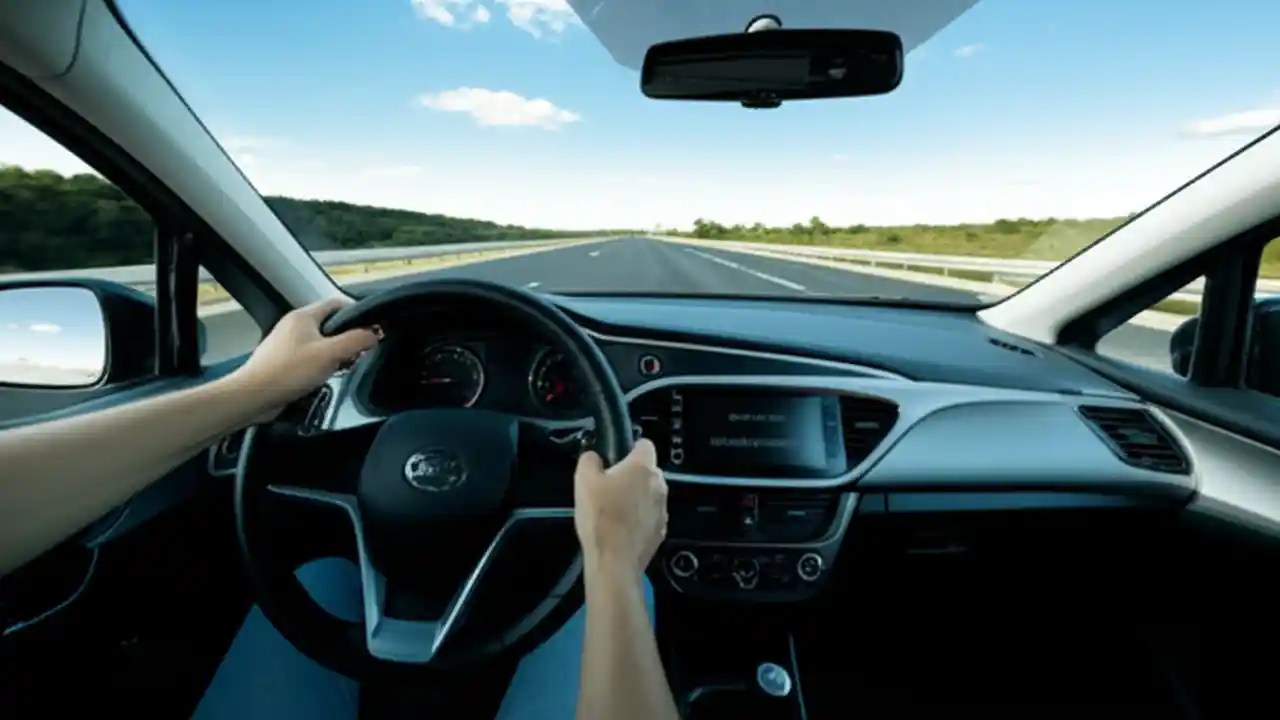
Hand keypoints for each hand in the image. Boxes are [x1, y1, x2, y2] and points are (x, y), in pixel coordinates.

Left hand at [229, 298, 379, 417]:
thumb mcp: (330, 354)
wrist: (254, 396)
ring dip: (335, 353)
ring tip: (343, 367)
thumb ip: (356, 341)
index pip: (336, 303)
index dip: (357, 313)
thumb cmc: (290, 371)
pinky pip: (309, 356)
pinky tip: (325, 377)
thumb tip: (376, 333)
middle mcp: (294, 325)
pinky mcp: (283, 361)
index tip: (372, 328)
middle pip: (330, 324)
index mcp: (304, 316)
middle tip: (360, 353)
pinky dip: (321, 364)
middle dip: (347, 337)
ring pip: (320, 342)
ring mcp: (286, 343)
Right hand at [574, 439, 667, 575]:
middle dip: (632, 476)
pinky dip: (640, 519)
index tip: (618, 457)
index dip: (631, 448)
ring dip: (637, 498)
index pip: (645, 444)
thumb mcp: (584, 481)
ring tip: (615, 512)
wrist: (615, 560)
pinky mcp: (662, 530)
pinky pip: (650, 516)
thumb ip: (589, 460)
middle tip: (609, 487)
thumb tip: (594, 456)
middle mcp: (659, 484)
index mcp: (643, 467)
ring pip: (650, 495)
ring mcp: (663, 509)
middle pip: (648, 471)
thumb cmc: (600, 515)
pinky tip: (623, 530)